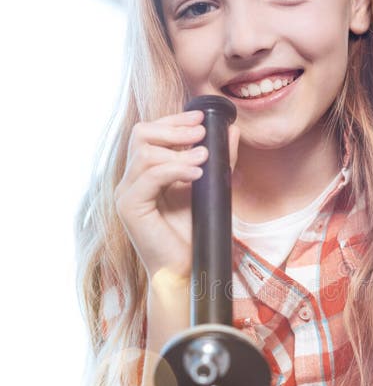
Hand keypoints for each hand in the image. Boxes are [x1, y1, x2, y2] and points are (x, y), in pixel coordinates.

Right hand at [115, 109, 240, 279]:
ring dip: (178, 150)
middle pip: (141, 134)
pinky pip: (149, 175)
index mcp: (145, 174)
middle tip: (202, 131)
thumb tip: (231, 130)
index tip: (201, 117)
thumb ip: (219, 160)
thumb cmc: (195, 234)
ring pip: (145, 152)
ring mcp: (127, 193)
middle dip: (173, 127)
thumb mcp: (210, 189)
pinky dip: (175, 168)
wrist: (187, 269)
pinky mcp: (129, 206)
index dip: (174, 120)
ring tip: (204, 158)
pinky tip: (197, 172)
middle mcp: (132, 180)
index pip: (150, 133)